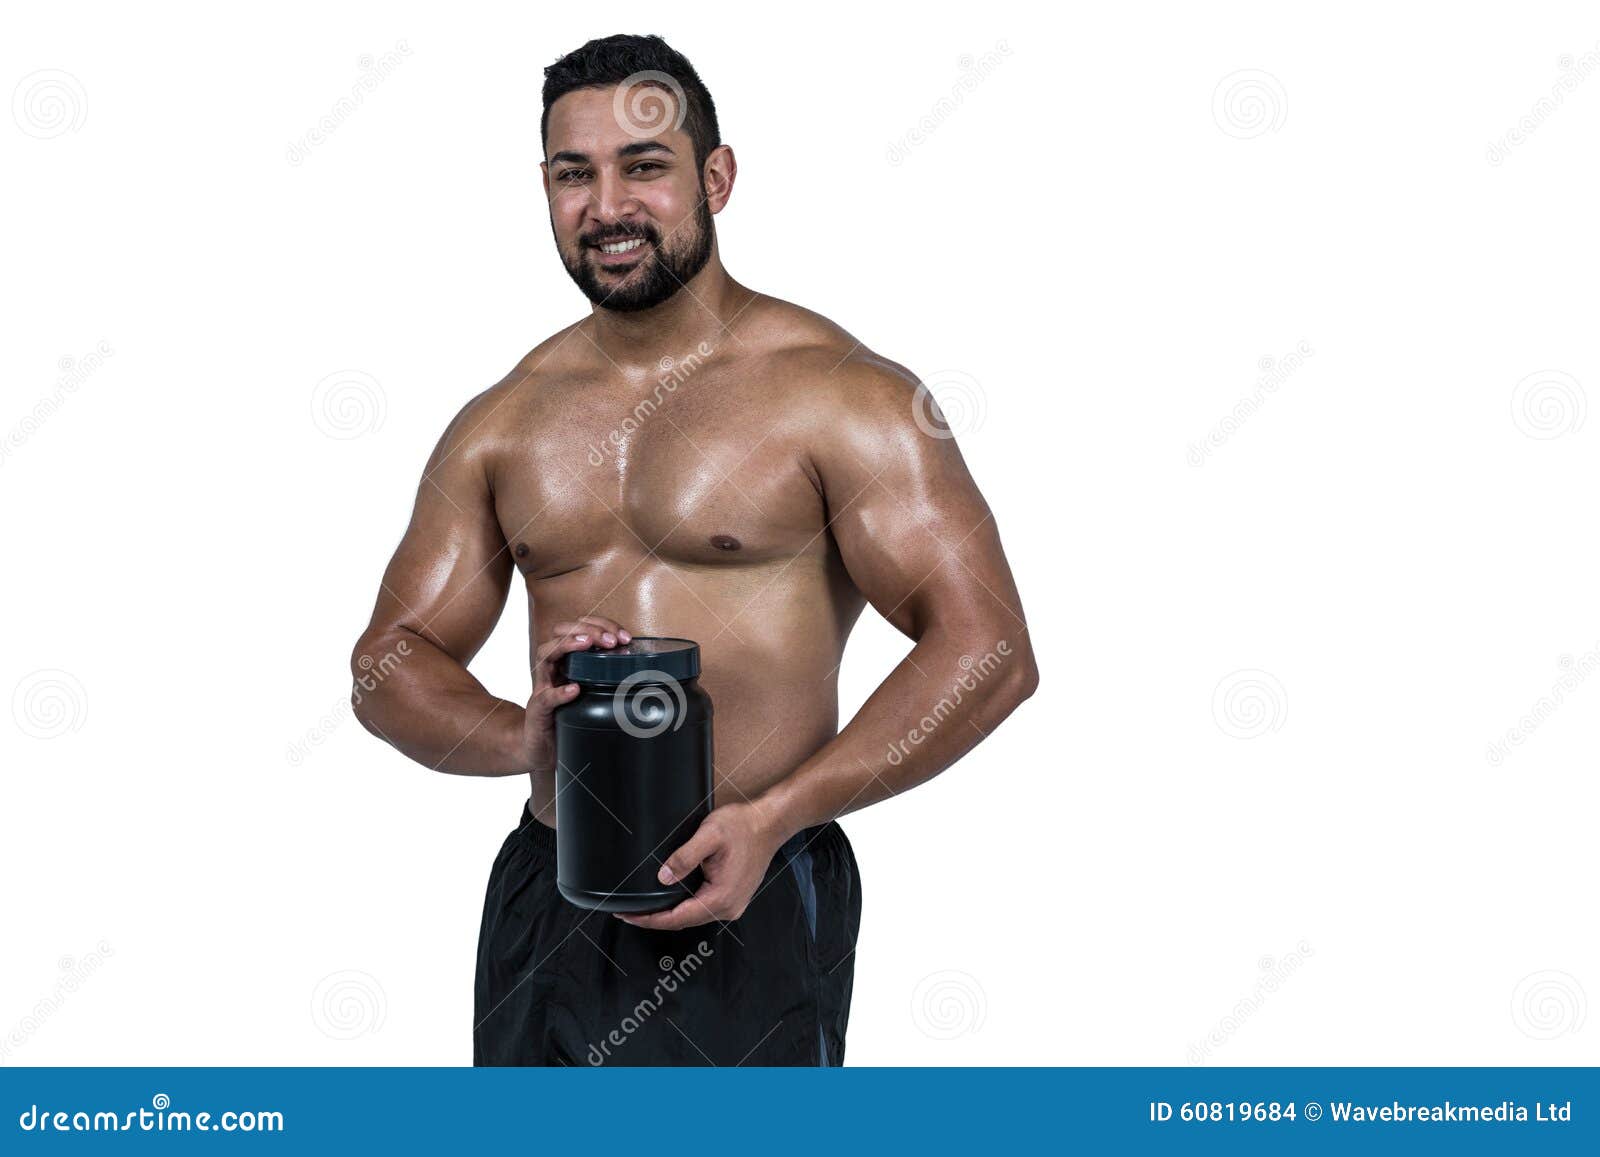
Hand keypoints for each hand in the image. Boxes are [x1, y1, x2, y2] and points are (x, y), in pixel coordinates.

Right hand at [521, 615, 630, 772]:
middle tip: (610, 640)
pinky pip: (546, 697)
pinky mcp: (538, 709)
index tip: (624, 636)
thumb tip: (646, 670)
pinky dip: (559, 692)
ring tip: (588, 645)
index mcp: (567, 658)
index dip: (601, 625)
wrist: (542, 746)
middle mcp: (552, 667)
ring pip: (546, 653)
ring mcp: (543, 686)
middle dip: (587, 629)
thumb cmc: (569, 714)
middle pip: (561, 632)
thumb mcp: (593, 691)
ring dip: (568, 645)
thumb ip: (611, 678)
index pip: (580, 627)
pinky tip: (574, 689)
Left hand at [616, 800, 788, 930]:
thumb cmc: (744, 827)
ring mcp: (733, 904)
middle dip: (656, 918)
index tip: (628, 916)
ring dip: (670, 914)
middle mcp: (728, 908)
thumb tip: (663, 878)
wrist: (770, 823)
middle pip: (684, 921)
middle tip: (630, 912)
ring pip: (693, 916)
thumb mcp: (709, 835)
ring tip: (646, 908)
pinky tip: (672, 899)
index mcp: (721, 897)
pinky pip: (703, 908)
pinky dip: (685, 907)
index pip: (677, 918)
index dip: (650, 919)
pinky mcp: (734, 898)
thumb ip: (684, 857)